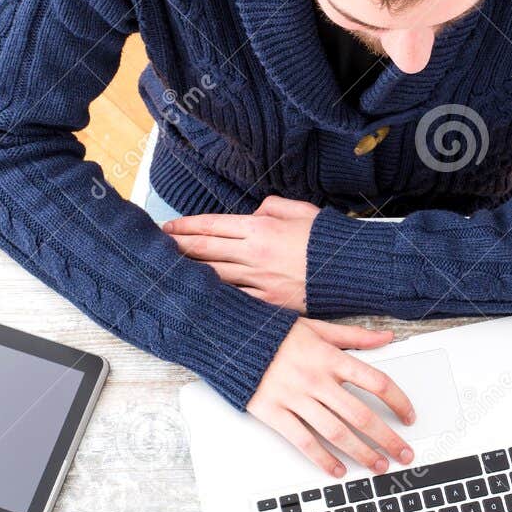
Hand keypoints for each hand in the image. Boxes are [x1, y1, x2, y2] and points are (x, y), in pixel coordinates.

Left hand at [163, 195, 319, 312]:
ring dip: (189, 272)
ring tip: (170, 270)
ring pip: (213, 275)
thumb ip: (271, 207)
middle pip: (204, 250)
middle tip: (157, 247)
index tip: (167, 227)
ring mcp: (260, 281)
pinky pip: (235, 298)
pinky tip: (199, 294)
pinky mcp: (269, 303)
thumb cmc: (328, 240)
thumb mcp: (300, 211)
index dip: (185, 226)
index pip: (211, 225)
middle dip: (177, 247)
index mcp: (260, 228)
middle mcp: (254, 254)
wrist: (354, 269)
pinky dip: (215, 295)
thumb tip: (254, 211)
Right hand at [248, 318, 416, 476]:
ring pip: (336, 432)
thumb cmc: (273, 333)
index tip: (409, 417)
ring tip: (378, 466)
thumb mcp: (317, 327)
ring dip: (362, 453)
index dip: (398, 402)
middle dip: (387, 438)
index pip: (376, 382)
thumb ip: (354, 336)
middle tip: (404, 454)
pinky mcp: (273, 413)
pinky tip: (337, 470)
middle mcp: (315, 379)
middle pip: (361, 415)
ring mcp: (294, 398)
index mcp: (330, 357)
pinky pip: (303, 441)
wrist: (230, 337)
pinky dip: (323, 459)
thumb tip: (386, 339)